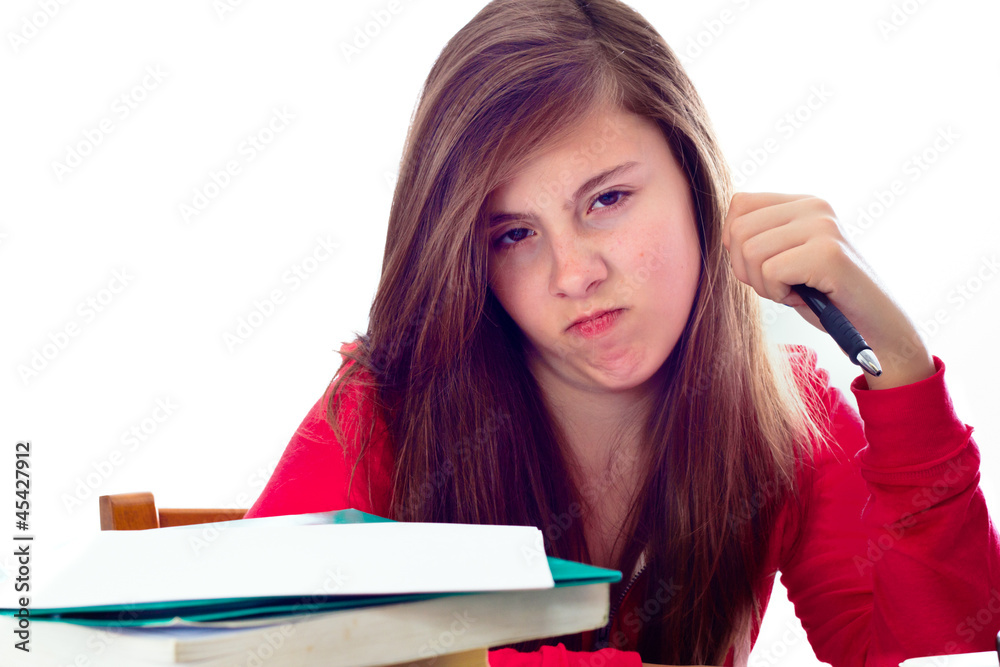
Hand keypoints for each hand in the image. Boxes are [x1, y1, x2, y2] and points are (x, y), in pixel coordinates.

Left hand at [721, 192, 934, 389]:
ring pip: (750, 251)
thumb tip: (724, 234)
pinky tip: (804, 297)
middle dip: (745, 269)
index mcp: (803, 203)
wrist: (875, 328)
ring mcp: (823, 226)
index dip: (735, 244)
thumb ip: (759, 239)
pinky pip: (771, 271)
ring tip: (793, 291)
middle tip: (778, 286)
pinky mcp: (829, 252)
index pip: (739, 205)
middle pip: (739, 230)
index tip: (762, 267)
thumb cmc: (825, 298)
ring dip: (764, 285)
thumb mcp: (786, 259)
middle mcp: (815, 206)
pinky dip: (778, 294)